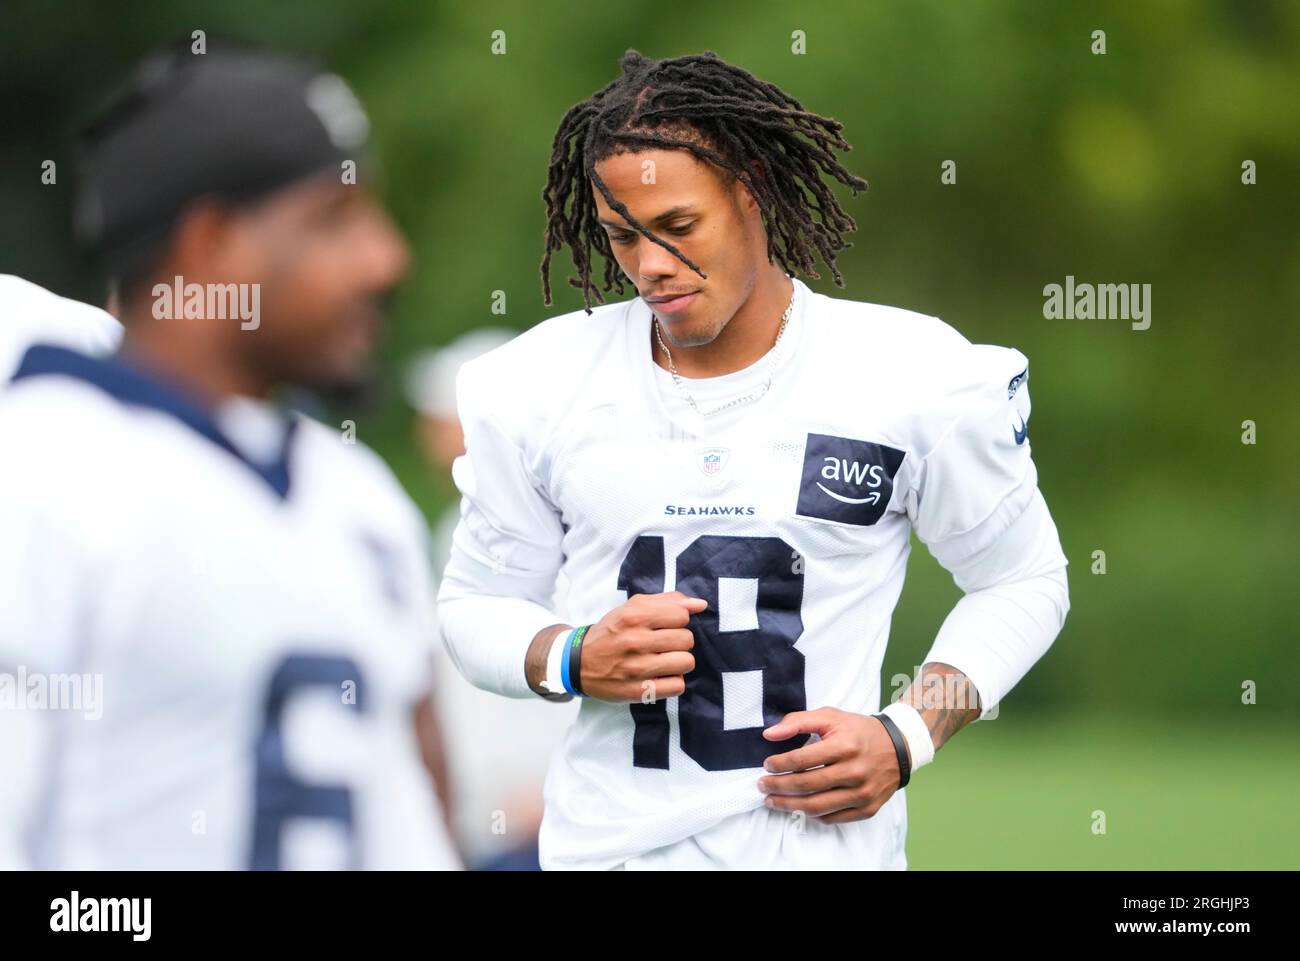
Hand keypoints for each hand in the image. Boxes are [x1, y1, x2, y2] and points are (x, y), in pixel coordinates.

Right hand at [575, 592, 703, 701]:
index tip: (666, 626)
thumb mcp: (632, 608)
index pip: (681, 615)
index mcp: (633, 616)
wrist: (579, 663)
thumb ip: (667, 601)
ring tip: (666, 660)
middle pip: (687, 639)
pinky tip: (662, 676)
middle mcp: (635, 641)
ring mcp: (637, 668)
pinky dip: (673, 681)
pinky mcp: (639, 691)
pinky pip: (677, 686)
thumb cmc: (611, 632)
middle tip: (665, 644)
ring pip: (686, 662)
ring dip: (679, 662)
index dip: (678, 620)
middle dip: (680, 641)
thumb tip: (700, 604)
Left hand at [758, 708, 910, 822]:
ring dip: (789, 806)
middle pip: (806, 786)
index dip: (778, 765)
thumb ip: (797, 721)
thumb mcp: (830, 716)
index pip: (801, 760)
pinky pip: (834, 818)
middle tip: (763, 785)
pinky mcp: (868, 808)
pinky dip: (814, 815)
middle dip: (778, 787)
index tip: (767, 765)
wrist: (898, 747)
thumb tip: (769, 735)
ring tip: (773, 801)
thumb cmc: (858, 731)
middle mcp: (854, 772)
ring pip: (817, 807)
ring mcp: (862, 793)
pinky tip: (801, 807)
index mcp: (843, 746)